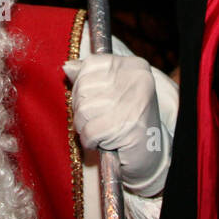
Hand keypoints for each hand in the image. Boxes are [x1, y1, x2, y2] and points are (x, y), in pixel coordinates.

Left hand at [64, 53, 169, 195]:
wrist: (150, 154)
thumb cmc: (129, 120)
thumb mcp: (114, 91)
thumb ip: (91, 77)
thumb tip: (67, 67)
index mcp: (135, 67)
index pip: (91, 64)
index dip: (81, 84)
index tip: (90, 98)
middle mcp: (136, 80)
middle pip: (84, 87)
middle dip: (81, 108)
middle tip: (96, 119)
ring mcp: (132, 103)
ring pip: (83, 110)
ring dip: (84, 126)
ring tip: (99, 131)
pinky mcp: (125, 127)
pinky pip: (89, 131)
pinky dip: (89, 141)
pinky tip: (101, 142)